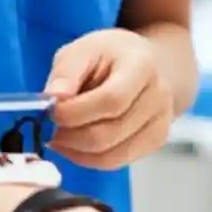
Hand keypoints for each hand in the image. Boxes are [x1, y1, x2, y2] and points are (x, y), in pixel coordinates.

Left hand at [44, 29, 174, 168]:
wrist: (143, 64)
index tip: (52, 110)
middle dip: (71, 136)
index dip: (76, 112)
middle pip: (109, 133)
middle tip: (51, 127)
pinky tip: (74, 145)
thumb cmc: (108, 56)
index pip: (111, 101)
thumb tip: (54, 98)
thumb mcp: (82, 50)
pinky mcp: (155, 141)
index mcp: (142, 66)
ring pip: (111, 155)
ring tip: (60, 136)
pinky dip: (88, 158)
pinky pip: (116, 162)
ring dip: (76, 151)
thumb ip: (66, 72)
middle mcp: (159, 96)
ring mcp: (161, 122)